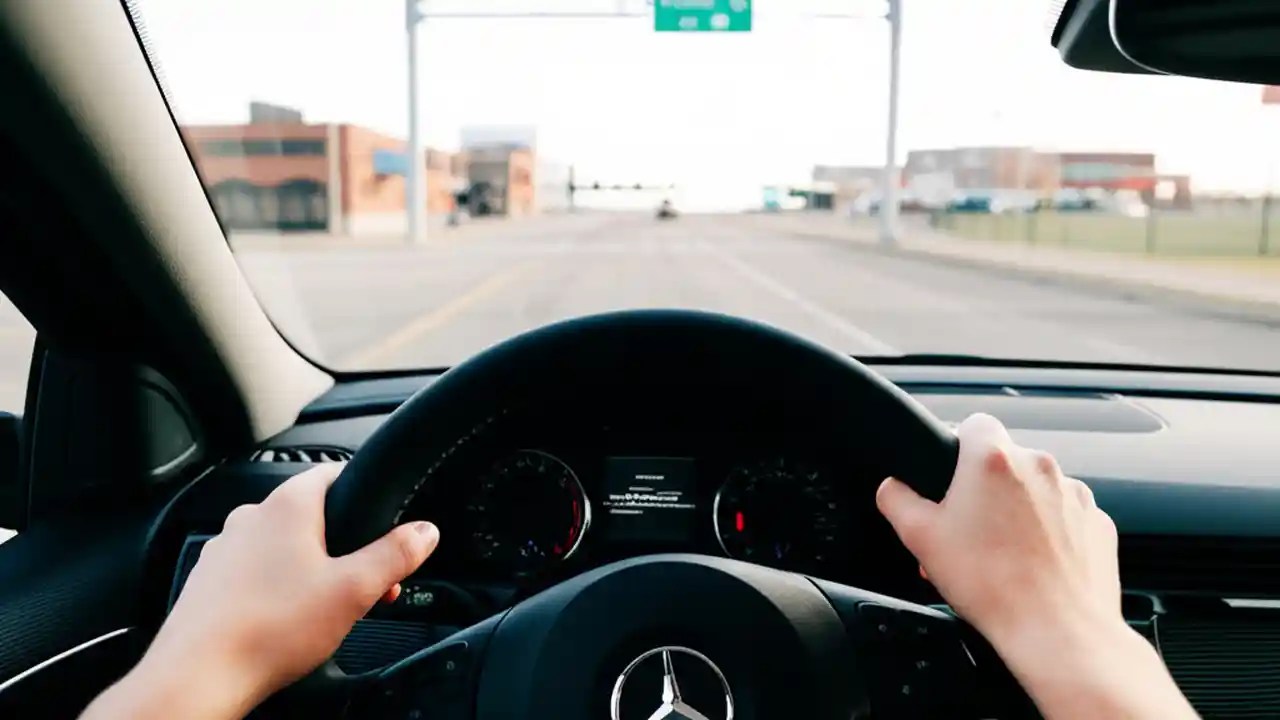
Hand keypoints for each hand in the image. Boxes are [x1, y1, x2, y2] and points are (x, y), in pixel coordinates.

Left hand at [82, 464, 439, 719]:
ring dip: (313, 571)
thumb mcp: (354, 590)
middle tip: (368, 586)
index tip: (385, 526)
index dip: (366, 497)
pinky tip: (289, 623)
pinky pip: (256, 575)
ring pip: (284, 548)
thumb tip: (424, 532)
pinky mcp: (210, 583)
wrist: (199, 676)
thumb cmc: (268, 629)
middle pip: (314, 518)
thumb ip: (395, 555)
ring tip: (330, 612)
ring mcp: (225, 550)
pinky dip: (279, 591)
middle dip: (346, 549)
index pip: (334, 473)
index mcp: (287, 505)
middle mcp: (251, 518)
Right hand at [876, 413, 1119, 644]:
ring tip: (1001, 554)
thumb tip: (892, 488)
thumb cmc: (992, 585)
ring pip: (1037, 489)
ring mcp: (1075, 495)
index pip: (974, 423)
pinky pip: (1067, 517)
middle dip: (986, 489)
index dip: (958, 447)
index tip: (953, 475)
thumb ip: (897, 500)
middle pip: (1005, 461)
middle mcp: (1040, 467)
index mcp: (993, 460)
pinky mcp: (1098, 524)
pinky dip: (1051, 534)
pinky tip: (1033, 565)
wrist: (1057, 630)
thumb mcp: (920, 538)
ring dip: (1019, 510)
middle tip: (968, 529)